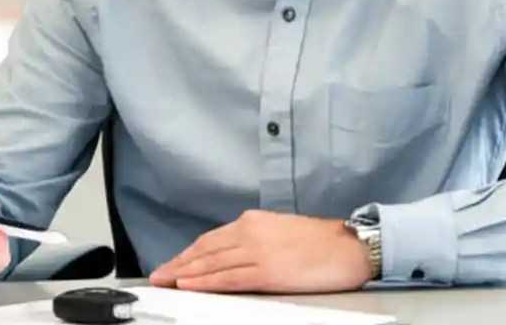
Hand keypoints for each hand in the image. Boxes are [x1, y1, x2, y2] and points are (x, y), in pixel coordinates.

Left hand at [148, 210, 370, 293]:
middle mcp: (251, 232)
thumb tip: (231, 255)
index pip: (210, 239)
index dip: (187, 253)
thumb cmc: (320, 242)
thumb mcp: (279, 231)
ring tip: (165, 281)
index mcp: (253, 220)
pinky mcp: (267, 271)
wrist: (347, 247)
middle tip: (158, 275)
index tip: (171, 263)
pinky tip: (189, 285)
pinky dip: (204, 282)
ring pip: (211, 263)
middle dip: (178, 264)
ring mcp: (257, 251)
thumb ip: (254, 239)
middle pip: (204, 250)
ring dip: (184, 273)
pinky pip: (228, 277)